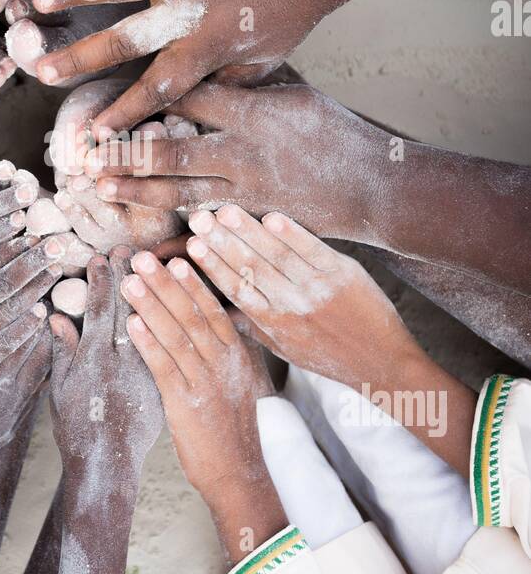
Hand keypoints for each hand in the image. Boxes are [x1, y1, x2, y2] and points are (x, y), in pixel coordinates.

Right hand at [0, 236, 61, 410]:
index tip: (30, 236)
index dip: (10, 250)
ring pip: (12, 309)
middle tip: (57, 245)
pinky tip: (43, 314)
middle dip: (33, 261)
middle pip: (5, 282)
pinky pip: (8, 342)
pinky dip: (26, 327)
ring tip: (56, 272)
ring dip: (37, 289)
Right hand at [30, 0, 328, 136]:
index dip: (125, 113)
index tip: (94, 135)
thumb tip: (196, 103)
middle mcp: (190, 8)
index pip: (160, 88)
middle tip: (39, 72)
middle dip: (80, 59)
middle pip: (125, 39)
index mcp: (210, 45)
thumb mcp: (269, 55)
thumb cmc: (298, 6)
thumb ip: (230, 80)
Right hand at [48, 250, 163, 474]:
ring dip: (155, 295)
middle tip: (131, 250)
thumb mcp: (59, 390)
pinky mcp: (162, 386)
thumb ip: (61, 351)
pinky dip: (172, 326)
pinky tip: (177, 306)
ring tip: (156, 268)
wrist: (106, 466)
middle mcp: (121, 364)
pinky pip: (169, 350)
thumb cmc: (76, 429)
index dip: (101, 281)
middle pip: (129, 310)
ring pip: (154, 326)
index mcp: (92, 361)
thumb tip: (54, 315)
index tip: (102, 257)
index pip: (100, 310)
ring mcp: (145, 375)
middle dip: (130, 277)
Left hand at [88, 80, 376, 238]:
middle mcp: (245, 152)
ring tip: (98, 189)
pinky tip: (145, 255)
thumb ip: (250, 80)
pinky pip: (207, 236)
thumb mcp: (296, 92)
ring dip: (136, 192)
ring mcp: (247, 193)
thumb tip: (211, 55)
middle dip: (124, 150)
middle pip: (171, 148)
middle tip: (83, 151)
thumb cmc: (335, 132)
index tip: (108, 92)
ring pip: (180, 193)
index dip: (143, 94)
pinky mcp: (252, 224)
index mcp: (253, 111)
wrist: (375, 187)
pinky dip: (176, 248)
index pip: (187, 95)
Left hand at [122, 249, 284, 555]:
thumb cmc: (236, 428)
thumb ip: (227, 351)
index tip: (176, 256)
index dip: (193, 282)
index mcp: (238, 354)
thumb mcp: (242, 382)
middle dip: (165, 283)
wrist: (239, 473)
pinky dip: (147, 342)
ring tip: (129, 279)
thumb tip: (216, 321)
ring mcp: (206, 381)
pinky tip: (131, 323)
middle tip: (141, 256)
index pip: (214, 309)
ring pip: (176, 334)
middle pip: (192, 313)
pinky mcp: (186, 402)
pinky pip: (164, 366)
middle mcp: (225, 362)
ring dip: (150, 304)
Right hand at [183, 205, 419, 390]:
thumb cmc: (330, 355)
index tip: (192, 245)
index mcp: (276, 323)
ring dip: (249, 231)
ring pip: (277, 256)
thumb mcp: (287, 348)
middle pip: (251, 268)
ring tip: (225, 211)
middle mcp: (293, 306)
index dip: (213, 266)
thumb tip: (220, 311)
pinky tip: (272, 217)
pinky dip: (292, 233)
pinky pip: (312, 250)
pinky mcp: (343, 274)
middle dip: (222, 241)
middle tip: (199, 219)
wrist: (382, 362)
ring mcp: (318, 289)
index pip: (237, 289)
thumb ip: (254, 325)